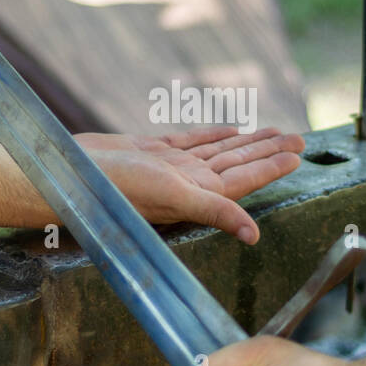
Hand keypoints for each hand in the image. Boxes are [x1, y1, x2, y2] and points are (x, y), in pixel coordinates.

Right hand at [76, 125, 303, 243]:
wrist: (67, 175)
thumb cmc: (116, 191)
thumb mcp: (173, 197)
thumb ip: (216, 212)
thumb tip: (253, 236)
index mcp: (196, 195)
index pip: (244, 180)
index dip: (271, 167)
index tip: (297, 155)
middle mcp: (186, 183)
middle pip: (237, 164)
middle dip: (268, 151)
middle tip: (298, 138)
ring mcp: (169, 167)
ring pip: (217, 151)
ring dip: (246, 142)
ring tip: (274, 131)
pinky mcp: (150, 152)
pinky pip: (189, 141)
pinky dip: (211, 134)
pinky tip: (229, 129)